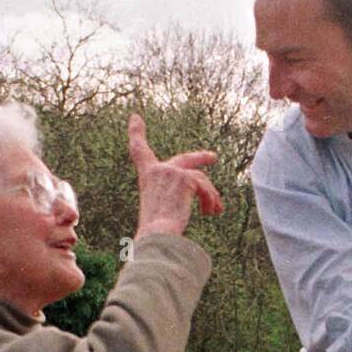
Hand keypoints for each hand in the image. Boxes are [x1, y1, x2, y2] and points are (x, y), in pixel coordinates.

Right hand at [127, 113, 222, 236]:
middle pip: (185, 159)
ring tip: (215, 211)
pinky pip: (206, 188)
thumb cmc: (157, 233)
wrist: (157, 234)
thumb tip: (197, 207)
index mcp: (147, 177)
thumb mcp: (159, 212)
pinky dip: (211, 201)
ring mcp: (172, 172)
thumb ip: (172, 201)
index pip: (139, 150)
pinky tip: (210, 213)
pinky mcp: (185, 178)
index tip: (135, 117)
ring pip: (202, 181)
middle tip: (213, 157)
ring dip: (211, 196)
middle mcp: (158, 170)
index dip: (136, 132)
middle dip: (201, 158)